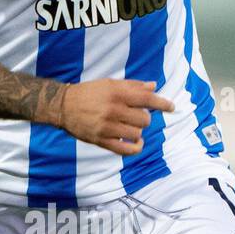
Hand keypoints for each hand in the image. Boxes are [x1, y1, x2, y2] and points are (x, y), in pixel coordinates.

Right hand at [57, 78, 173, 155]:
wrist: (62, 106)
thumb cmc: (89, 92)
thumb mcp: (109, 83)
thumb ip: (132, 86)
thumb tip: (153, 87)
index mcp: (117, 93)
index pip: (147, 99)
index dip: (162, 103)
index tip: (172, 107)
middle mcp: (113, 110)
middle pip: (144, 120)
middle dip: (143, 119)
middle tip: (134, 116)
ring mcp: (107, 127)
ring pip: (136, 135)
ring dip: (137, 132)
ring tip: (129, 127)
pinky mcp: (101, 140)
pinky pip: (126, 150)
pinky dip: (135, 148)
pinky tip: (136, 143)